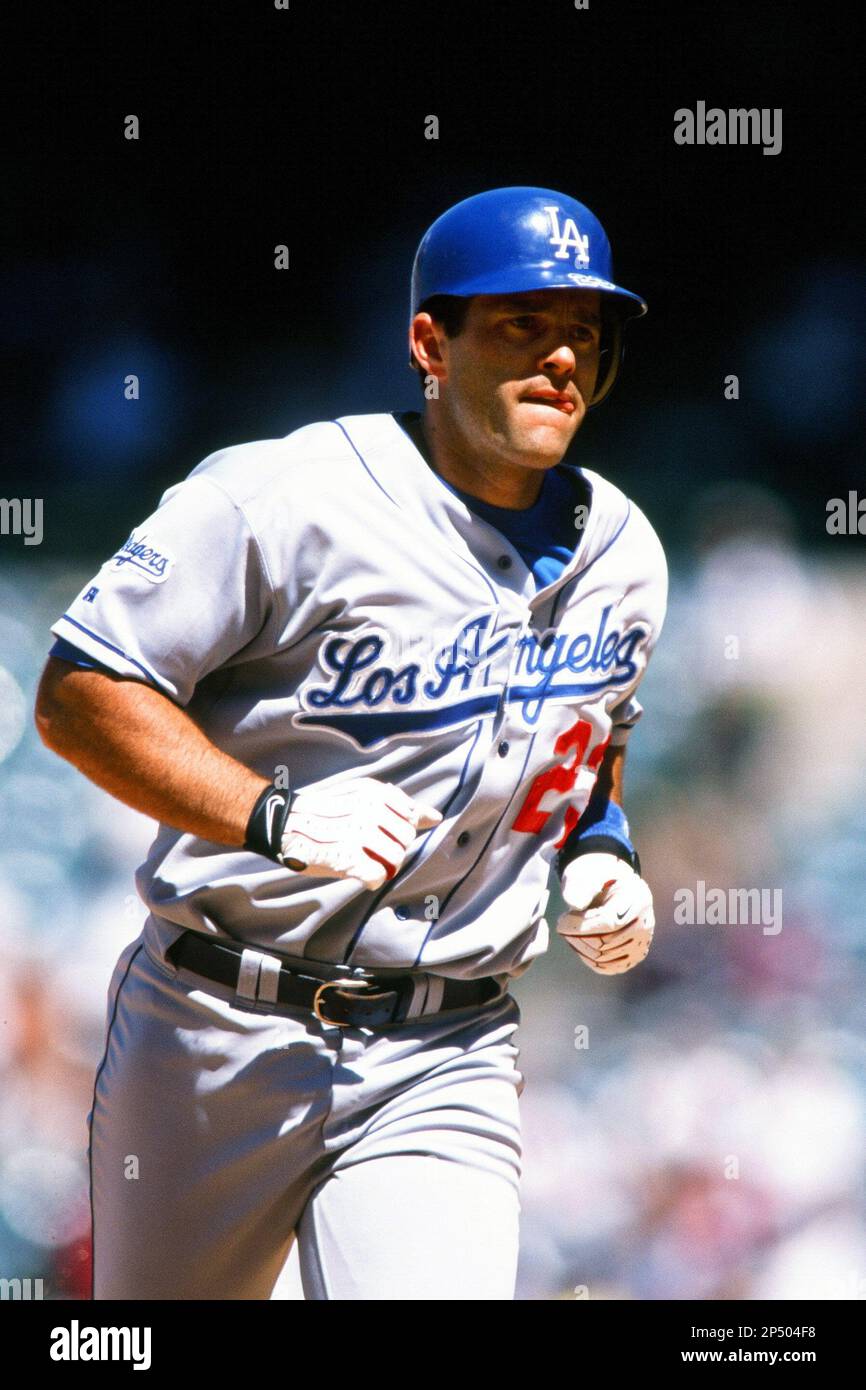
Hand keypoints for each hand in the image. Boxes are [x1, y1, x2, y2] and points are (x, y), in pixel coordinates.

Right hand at [279, 776, 442, 890]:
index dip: (398, 830)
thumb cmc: (326, 813)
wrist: (283, 823)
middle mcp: (368, 809)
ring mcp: (358, 833)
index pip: (410, 817)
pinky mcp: (346, 857)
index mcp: (374, 792)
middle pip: (406, 840)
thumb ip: (400, 806)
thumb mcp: (361, 798)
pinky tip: (358, 872)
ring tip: (364, 860)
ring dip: (383, 865)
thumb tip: (435, 816)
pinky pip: (377, 876)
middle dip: (393, 849)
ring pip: (396, 859)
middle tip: (369, 849)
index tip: (380, 832)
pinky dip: (370, 879)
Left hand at [556, 852, 653, 974]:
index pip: (609, 922)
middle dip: (577, 936)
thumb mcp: (586, 874)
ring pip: (603, 958)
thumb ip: (579, 885)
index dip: (580, 925)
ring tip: (569, 931)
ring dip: (579, 946)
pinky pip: (606, 967)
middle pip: (605, 943)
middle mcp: (646, 924)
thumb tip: (575, 904)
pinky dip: (587, 958)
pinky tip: (578, 942)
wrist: (612, 888)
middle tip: (563, 925)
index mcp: (638, 898)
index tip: (561, 921)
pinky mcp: (633, 957)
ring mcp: (642, 943)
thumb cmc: (596, 879)